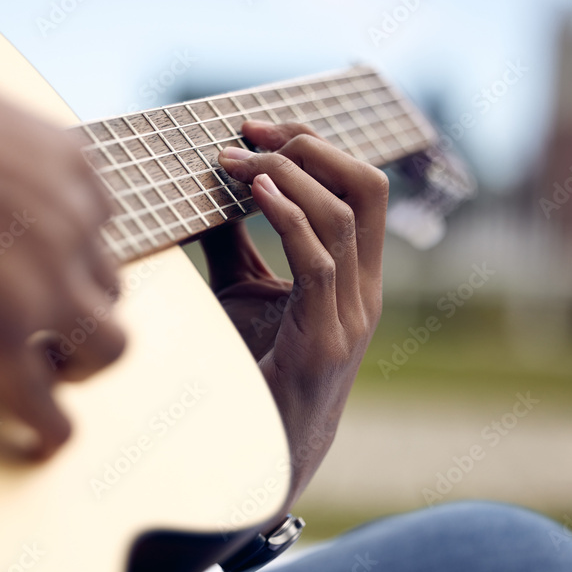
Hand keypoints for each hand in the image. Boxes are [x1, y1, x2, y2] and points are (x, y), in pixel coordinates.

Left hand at [208, 121, 387, 508]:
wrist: (264, 444)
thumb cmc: (256, 364)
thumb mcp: (244, 289)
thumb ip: (235, 241)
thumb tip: (204, 187)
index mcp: (355, 271)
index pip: (360, 186)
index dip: (315, 144)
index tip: (258, 127)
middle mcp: (364, 287)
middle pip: (367, 188)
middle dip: (311, 146)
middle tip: (251, 134)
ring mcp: (351, 313)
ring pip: (344, 217)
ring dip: (289, 176)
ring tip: (238, 161)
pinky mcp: (325, 339)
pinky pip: (319, 262)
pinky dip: (289, 218)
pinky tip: (254, 193)